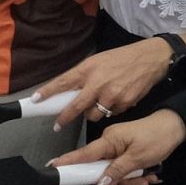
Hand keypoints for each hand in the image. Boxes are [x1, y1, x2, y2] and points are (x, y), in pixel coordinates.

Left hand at [33, 37, 173, 124]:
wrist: (150, 59)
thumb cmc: (120, 58)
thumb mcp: (97, 61)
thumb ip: (82, 76)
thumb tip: (67, 90)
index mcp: (88, 69)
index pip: (63, 82)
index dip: (47, 92)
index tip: (35, 100)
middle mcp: (98, 83)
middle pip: (76, 106)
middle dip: (65, 118)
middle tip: (58, 125)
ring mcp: (112, 95)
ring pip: (94, 115)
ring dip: (92, 113)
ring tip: (99, 102)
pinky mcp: (125, 104)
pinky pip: (110, 114)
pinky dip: (110, 110)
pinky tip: (116, 99)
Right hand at [49, 110, 185, 184]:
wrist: (176, 127)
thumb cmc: (157, 138)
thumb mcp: (138, 158)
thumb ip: (117, 170)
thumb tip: (100, 183)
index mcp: (109, 140)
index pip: (84, 153)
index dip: (68, 161)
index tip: (52, 166)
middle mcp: (110, 143)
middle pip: (102, 170)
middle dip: (120, 181)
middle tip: (140, 183)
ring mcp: (118, 148)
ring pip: (114, 172)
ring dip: (131, 180)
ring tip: (148, 179)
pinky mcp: (125, 152)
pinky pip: (123, 169)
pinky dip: (134, 175)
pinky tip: (148, 177)